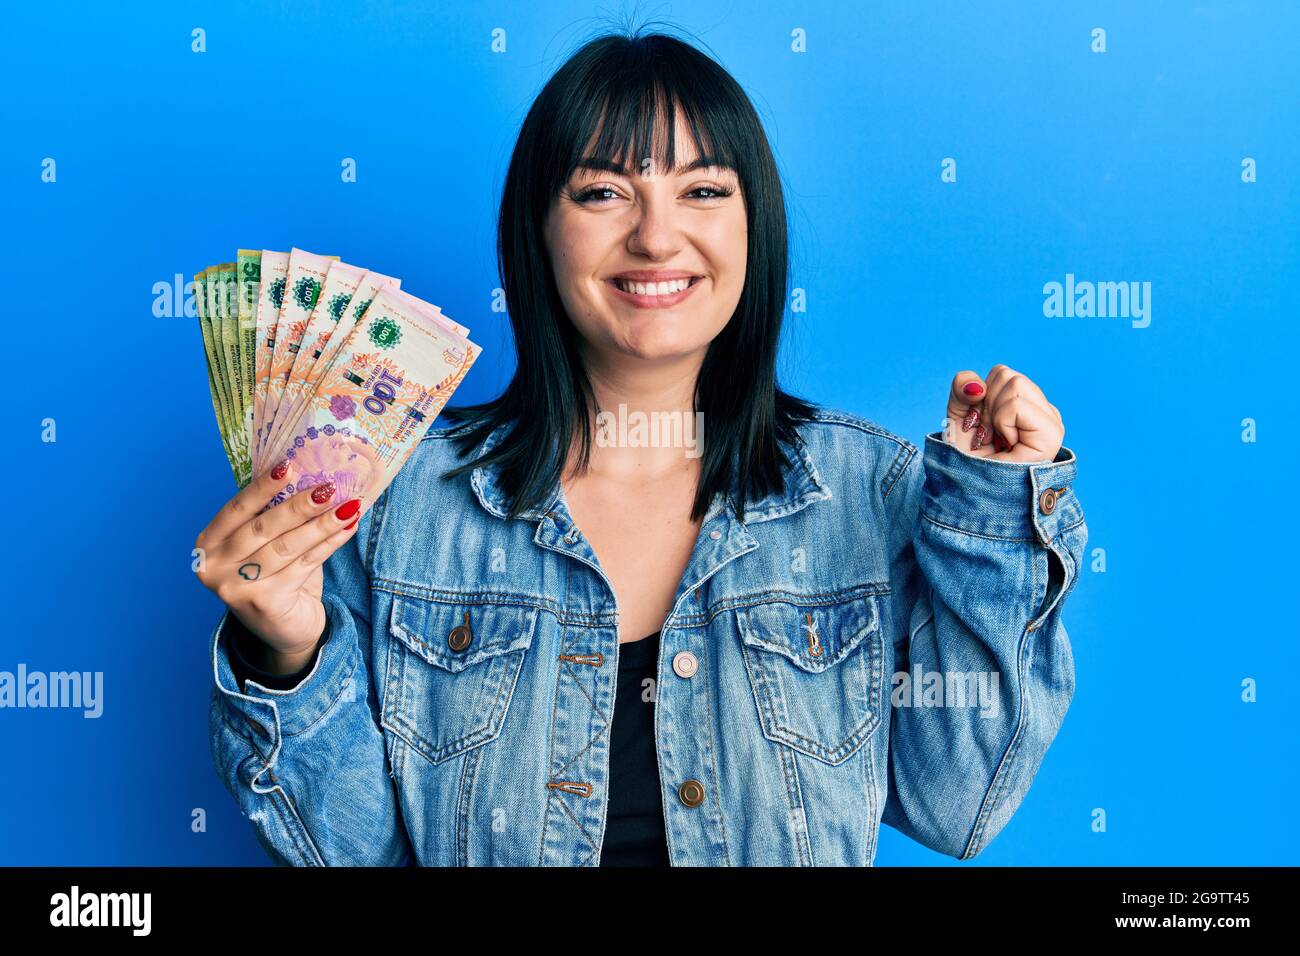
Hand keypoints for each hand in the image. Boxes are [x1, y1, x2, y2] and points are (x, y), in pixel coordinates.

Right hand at [194, 460, 362, 669]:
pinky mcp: (265, 604)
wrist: (285, 630)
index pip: (236, 509)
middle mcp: (214, 567)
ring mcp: (236, 589)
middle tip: (329, 486)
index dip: (262, 487)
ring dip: (322, 524)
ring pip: (287, 547)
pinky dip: (330, 544)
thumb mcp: (265, 544)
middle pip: (263, 528)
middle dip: (299, 505)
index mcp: (208, 543)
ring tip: (349, 506)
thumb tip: (310, 476)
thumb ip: (273, 515)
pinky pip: (305, 565)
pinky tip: (348, 527)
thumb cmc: (275, 577)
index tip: (289, 466)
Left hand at [943, 364, 1063, 462]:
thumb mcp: (958, 416)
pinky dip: (1001, 422)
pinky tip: (1006, 443)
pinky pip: (1017, 404)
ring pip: (1014, 383)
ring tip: (997, 441)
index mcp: (1026, 405)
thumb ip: (963, 388)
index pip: (1000, 373)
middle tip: (988, 437)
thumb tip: (978, 386)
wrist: (968, 496)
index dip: (980, 398)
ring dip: (993, 415)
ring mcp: (1050, 421)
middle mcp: (1042, 411)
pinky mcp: (1052, 433)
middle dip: (985, 405)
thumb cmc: (966, 460)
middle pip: (1006, 375)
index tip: (980, 428)